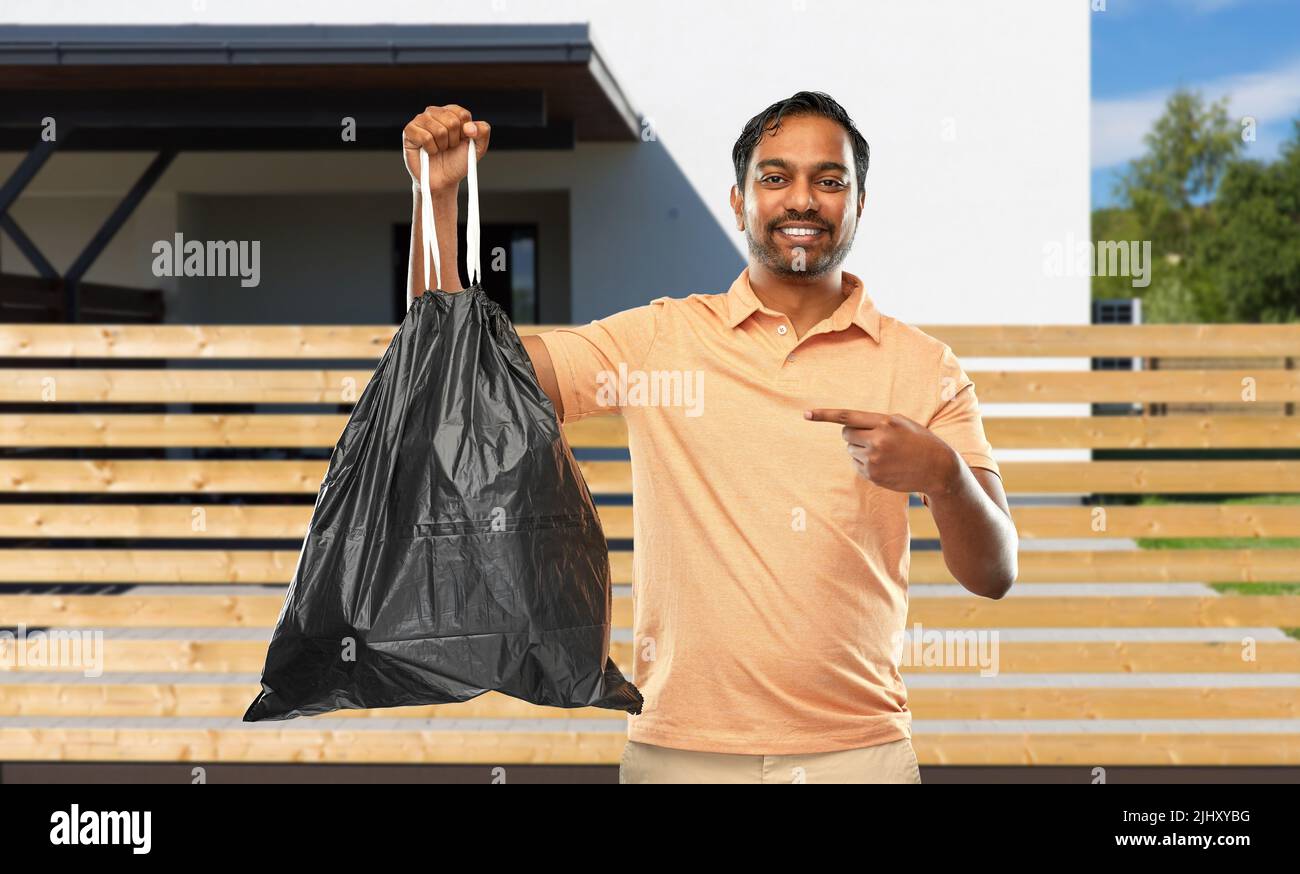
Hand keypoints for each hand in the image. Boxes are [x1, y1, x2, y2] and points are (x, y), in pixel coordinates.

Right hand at [402, 104, 491, 192]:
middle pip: (452, 121)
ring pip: (439, 130)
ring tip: (439, 149)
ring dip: (442, 146)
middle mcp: (434, 112)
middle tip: (449, 147)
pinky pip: (425, 137)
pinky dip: (431, 150)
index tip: (462, 141)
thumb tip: (471, 127)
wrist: (443, 180)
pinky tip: (429, 152)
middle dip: (454, 140)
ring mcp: (420, 120)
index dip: (465, 132)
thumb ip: (482, 132)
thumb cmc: (457, 162)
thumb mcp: (477, 148)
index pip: (462, 114)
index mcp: (451, 112)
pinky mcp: (409, 130)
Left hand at [804, 408, 960, 495]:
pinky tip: (885, 463)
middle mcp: (877, 441)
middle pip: (846, 434)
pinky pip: (857, 465)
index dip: (824, 415)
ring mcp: (874, 460)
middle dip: (854, 434)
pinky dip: (865, 462)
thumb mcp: (900, 422)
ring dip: (861, 449)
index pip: (847, 417)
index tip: (806, 414)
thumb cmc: (918, 440)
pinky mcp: (873, 476)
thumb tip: (846, 428)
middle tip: (873, 437)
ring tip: (885, 451)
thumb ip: (874, 421)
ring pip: (850, 450)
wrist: (937, 468)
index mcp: (884, 422)